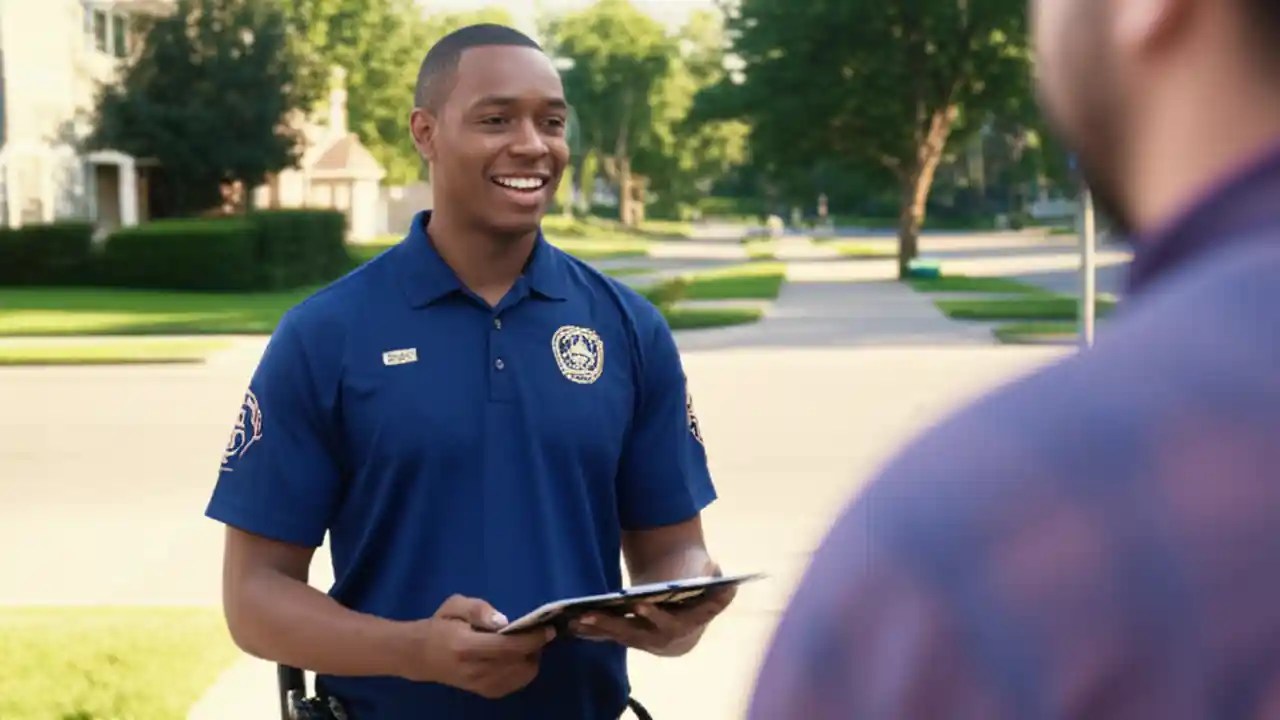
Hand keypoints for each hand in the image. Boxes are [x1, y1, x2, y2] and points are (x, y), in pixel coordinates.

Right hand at [401, 594, 555, 698]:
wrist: (420, 656)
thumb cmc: (440, 625)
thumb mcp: (454, 605)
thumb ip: (478, 609)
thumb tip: (503, 621)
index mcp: (465, 647)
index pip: (507, 647)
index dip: (532, 639)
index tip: (548, 628)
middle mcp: (474, 670)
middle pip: (518, 663)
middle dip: (535, 648)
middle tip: (538, 632)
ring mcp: (479, 685)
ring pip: (520, 676)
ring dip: (531, 659)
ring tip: (528, 643)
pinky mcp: (484, 692)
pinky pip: (515, 684)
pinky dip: (523, 670)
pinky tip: (518, 656)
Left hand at [569, 584, 735, 656]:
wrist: (687, 599)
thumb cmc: (698, 579)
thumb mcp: (709, 573)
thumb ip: (711, 576)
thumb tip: (715, 577)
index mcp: (690, 621)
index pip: (672, 622)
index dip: (656, 615)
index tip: (639, 603)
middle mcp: (667, 636)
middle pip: (639, 633)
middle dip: (616, 625)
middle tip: (593, 614)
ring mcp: (648, 639)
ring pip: (622, 636)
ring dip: (599, 629)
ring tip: (576, 618)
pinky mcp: (632, 636)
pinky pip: (611, 636)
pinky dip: (593, 632)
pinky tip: (572, 625)